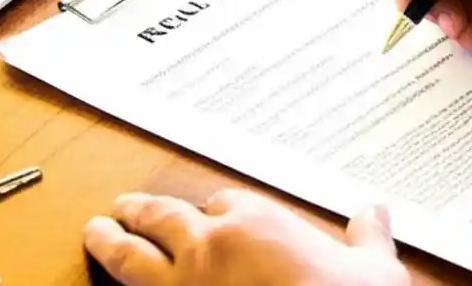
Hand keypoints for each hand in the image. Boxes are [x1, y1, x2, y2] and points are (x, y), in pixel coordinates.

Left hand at [83, 189, 412, 285]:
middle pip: (161, 216)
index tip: (215, 215)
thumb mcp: (374, 268)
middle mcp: (210, 246)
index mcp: (255, 222)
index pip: (223, 202)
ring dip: (108, 240)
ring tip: (95, 231)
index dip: (218, 210)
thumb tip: (376, 213)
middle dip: (140, 211)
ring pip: (130, 255)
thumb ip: (367, 238)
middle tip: (123, 208)